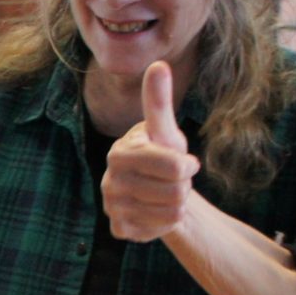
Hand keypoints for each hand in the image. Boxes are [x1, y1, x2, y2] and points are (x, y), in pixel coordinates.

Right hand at [102, 61, 200, 240]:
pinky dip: (167, 222)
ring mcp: (112, 208)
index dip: (186, 165)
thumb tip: (158, 64)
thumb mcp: (164, 130)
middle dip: (182, 186)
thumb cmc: (161, 154)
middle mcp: (109, 181)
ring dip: (176, 203)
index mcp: (119, 152)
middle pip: (175, 191)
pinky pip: (161, 229)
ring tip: (165, 194)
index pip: (173, 166)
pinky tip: (157, 212)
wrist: (154, 190)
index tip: (182, 162)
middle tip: (172, 181)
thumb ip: (158, 101)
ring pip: (171, 211)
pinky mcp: (119, 230)